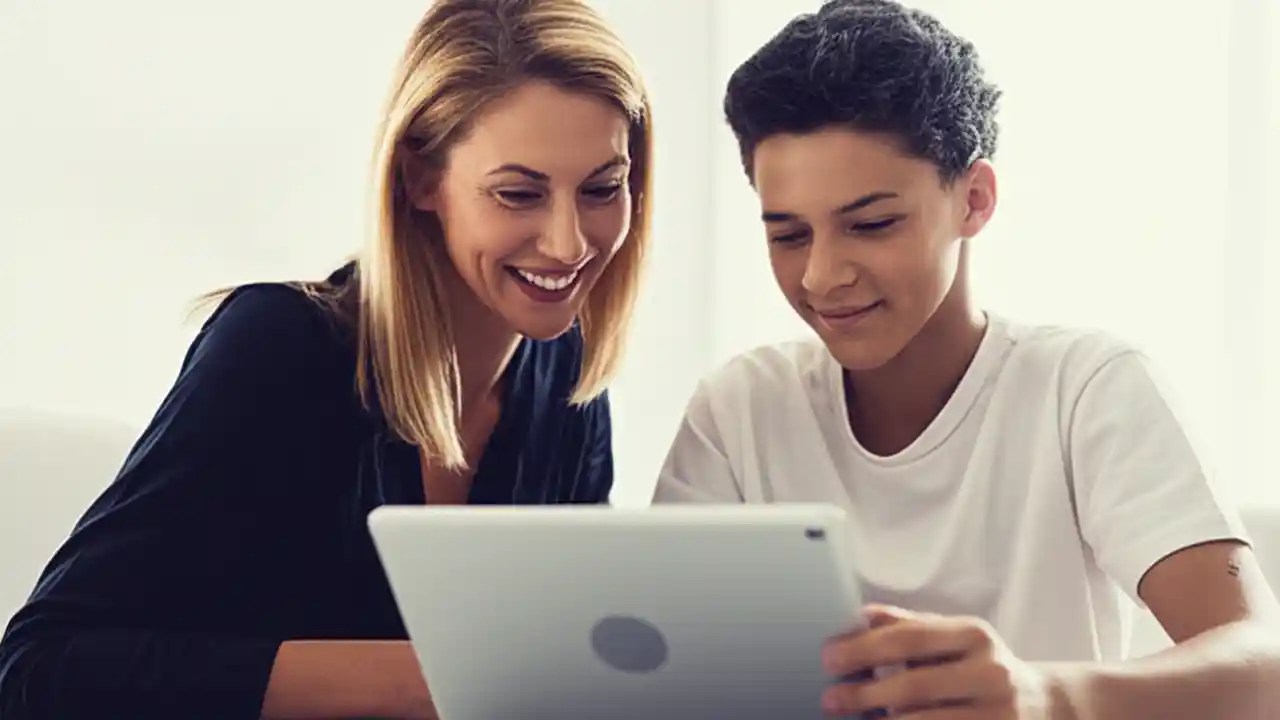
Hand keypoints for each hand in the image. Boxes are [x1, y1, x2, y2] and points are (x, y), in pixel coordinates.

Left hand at [820, 605, 1063, 718]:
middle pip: (914, 686)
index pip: (910, 638)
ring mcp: (998, 715)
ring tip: (854, 719)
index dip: (864, 648)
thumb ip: (909, 625)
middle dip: (863, 693)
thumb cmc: (984, 667)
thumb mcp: (955, 637)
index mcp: (974, 635)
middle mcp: (991, 673)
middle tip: (830, 697)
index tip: (828, 656)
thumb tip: (859, 615)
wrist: (1048, 706)